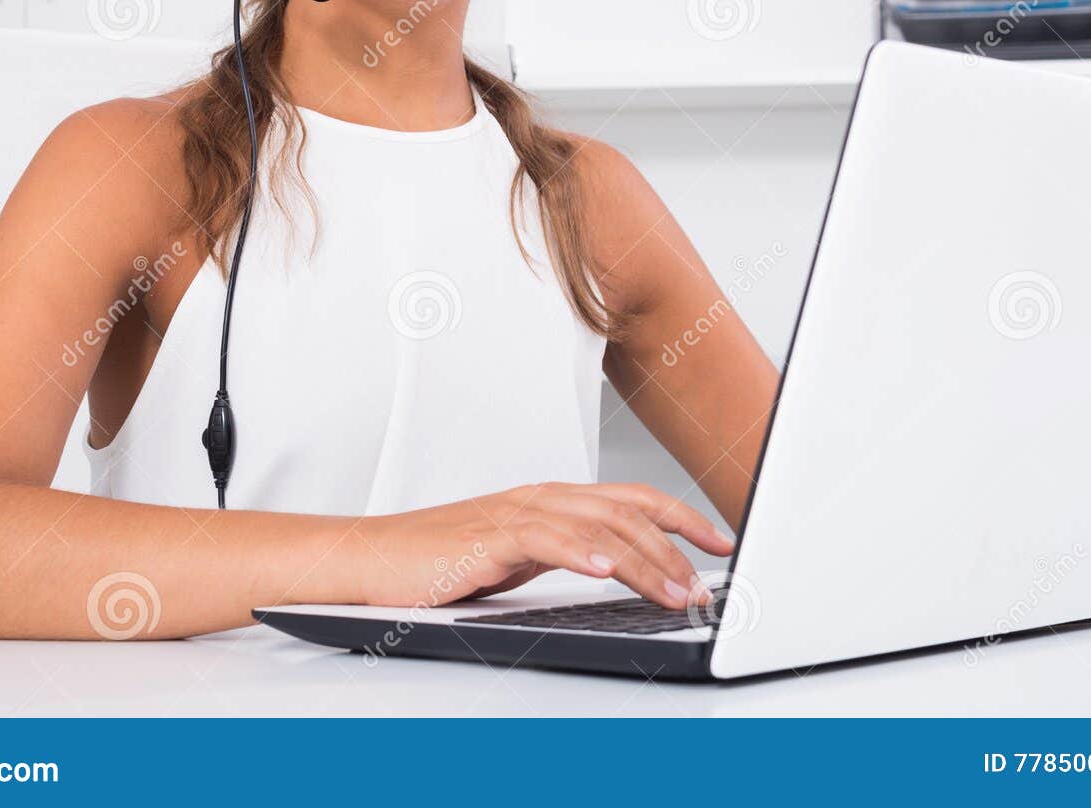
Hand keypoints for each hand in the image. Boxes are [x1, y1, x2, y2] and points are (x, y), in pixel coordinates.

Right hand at [352, 481, 734, 609]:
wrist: (371, 559)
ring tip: (674, 590)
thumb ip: (562, 555)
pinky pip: (542, 539)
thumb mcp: (517, 559)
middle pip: (625, 512)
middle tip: (704, 584)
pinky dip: (578, 552)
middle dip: (674, 549)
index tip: (719, 543)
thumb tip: (613, 570)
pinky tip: (603, 570)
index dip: (681, 518)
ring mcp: (514, 515)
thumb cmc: (438, 562)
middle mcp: (540, 500)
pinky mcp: (485, 538)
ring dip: (642, 561)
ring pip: (595, 526)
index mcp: (551, 502)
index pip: (631, 501)